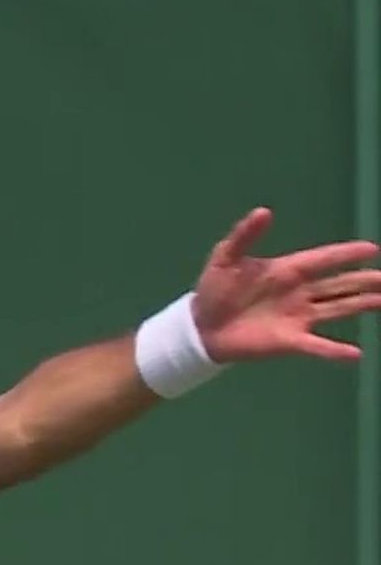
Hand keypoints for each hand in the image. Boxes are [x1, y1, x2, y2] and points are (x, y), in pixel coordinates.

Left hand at [191, 208, 380, 363]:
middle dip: (365, 280)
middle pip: (340, 284)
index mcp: (288, 270)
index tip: (372, 248)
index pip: (323, 260)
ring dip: (363, 305)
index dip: (346, 254)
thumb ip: (244, 236)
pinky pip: (318, 345)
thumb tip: (263, 211)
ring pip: (339, 308)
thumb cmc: (214, 290)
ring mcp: (298, 317)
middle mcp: (300, 292)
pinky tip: (356, 353)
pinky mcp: (290, 340)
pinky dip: (336, 350)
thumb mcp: (225, 258)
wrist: (201, 326)